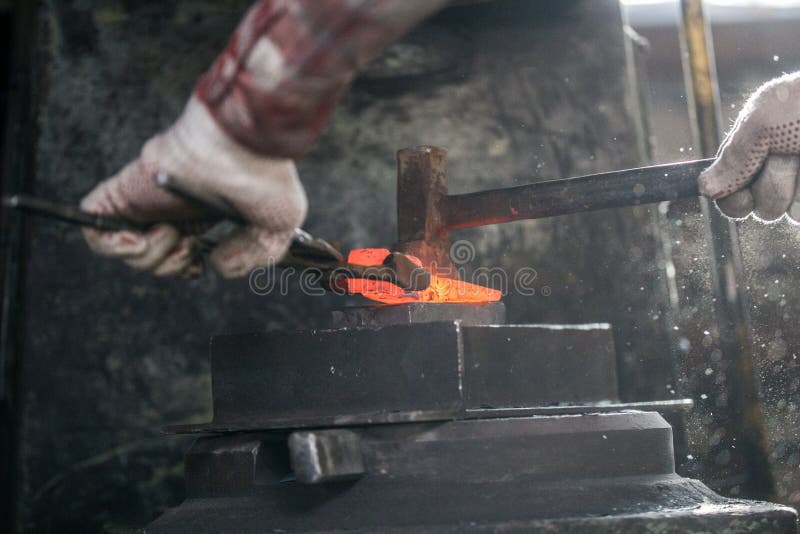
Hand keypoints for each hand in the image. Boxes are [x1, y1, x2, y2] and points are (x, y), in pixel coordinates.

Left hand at [81, 97, 306, 277]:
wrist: (241, 143)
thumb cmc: (265, 174)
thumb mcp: (277, 227)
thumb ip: (253, 256)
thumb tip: (215, 265)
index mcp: (203, 212)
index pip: (177, 250)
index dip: (184, 268)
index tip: (202, 262)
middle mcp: (171, 206)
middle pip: (148, 255)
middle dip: (168, 268)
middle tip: (189, 249)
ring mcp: (145, 198)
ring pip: (123, 248)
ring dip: (148, 259)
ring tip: (174, 237)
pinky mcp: (123, 190)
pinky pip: (96, 229)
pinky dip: (113, 247)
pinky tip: (142, 238)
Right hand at [698, 72, 799, 221]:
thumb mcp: (764, 120)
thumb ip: (734, 156)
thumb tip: (704, 188)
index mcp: (755, 153)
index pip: (729, 196)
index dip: (732, 200)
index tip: (741, 194)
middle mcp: (780, 173)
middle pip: (760, 209)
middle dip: (774, 184)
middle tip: (790, 153)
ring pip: (793, 215)